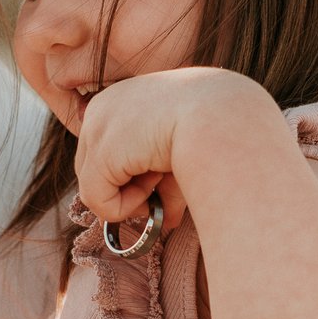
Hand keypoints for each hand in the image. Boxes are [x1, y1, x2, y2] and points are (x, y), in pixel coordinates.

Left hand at [74, 67, 274, 230]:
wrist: (222, 114)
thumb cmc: (214, 127)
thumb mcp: (182, 149)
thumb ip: (167, 182)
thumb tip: (167, 220)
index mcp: (122, 97)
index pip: (110, 151)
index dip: (134, 175)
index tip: (163, 173)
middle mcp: (102, 107)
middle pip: (97, 171)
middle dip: (131, 189)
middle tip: (164, 182)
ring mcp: (96, 129)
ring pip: (96, 189)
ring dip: (133, 197)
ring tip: (164, 176)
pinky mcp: (100, 154)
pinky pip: (98, 202)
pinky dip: (127, 208)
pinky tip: (155, 182)